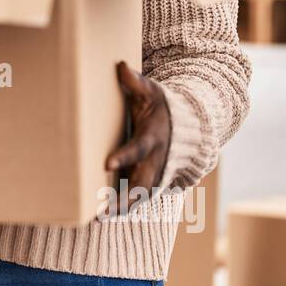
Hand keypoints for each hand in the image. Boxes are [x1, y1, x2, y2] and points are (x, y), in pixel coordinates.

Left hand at [103, 60, 171, 214]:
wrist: (186, 128)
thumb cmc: (160, 107)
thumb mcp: (151, 91)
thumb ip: (136, 82)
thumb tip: (122, 66)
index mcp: (153, 137)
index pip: (138, 148)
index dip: (125, 156)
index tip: (106, 163)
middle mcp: (156, 160)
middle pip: (142, 183)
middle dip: (125, 199)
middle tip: (103, 210)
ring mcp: (155, 173)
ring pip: (141, 196)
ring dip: (122, 208)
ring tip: (99, 218)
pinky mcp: (151, 181)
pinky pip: (138, 198)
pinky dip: (124, 208)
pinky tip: (103, 217)